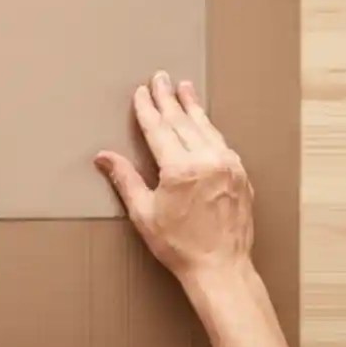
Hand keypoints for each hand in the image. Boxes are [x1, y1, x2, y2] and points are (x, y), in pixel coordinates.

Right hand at [94, 71, 254, 285]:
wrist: (221, 268)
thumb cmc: (179, 246)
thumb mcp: (144, 213)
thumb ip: (125, 179)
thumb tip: (104, 156)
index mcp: (180, 169)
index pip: (159, 129)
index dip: (147, 108)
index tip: (141, 92)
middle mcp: (207, 161)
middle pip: (183, 121)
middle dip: (169, 98)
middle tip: (161, 78)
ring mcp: (228, 167)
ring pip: (206, 128)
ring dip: (193, 107)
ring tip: (185, 88)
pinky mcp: (241, 176)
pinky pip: (222, 144)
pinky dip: (210, 130)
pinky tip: (205, 123)